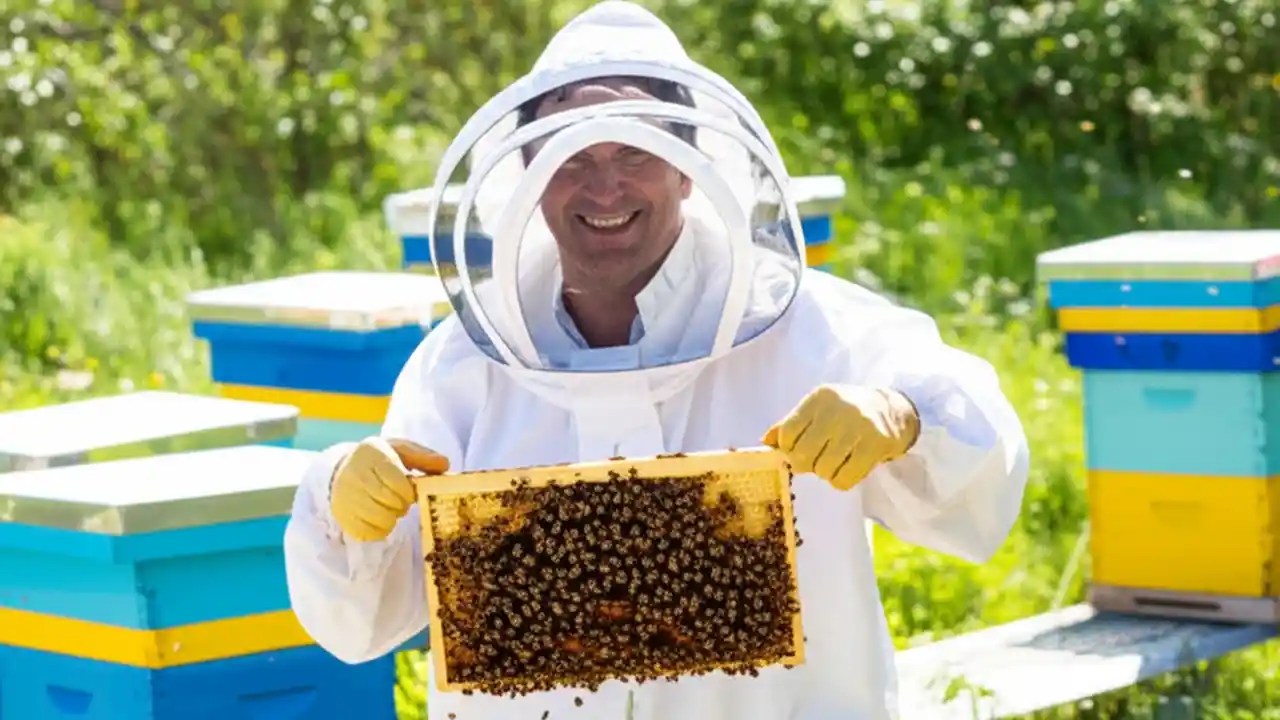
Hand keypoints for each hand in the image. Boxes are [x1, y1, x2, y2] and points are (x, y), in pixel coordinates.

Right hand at [330, 437, 449, 541]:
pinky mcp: (344, 517)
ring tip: (389, 507)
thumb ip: (423, 456)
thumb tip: (445, 465)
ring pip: (381, 519)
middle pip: (391, 502)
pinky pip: (369, 532)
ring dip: (392, 517)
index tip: (408, 490)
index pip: (398, 482)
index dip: (408, 491)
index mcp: (372, 455)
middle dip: (402, 503)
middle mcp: (355, 475)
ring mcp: (346, 498)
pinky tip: (379, 517)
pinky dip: (380, 529)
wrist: (342, 470)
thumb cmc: (379, 460)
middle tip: (399, 500)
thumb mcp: (400, 450)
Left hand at [762, 385, 919, 490]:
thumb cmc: (846, 413)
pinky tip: (849, 468)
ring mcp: (859, 425)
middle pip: (803, 455)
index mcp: (819, 398)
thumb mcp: (818, 410)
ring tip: (837, 462)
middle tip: (818, 460)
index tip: (800, 450)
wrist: (893, 409)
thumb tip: (765, 442)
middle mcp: (838, 408)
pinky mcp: (876, 443)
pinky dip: (842, 480)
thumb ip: (790, 425)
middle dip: (806, 464)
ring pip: (823, 470)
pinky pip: (845, 479)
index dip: (789, 450)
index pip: (787, 434)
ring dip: (826, 473)